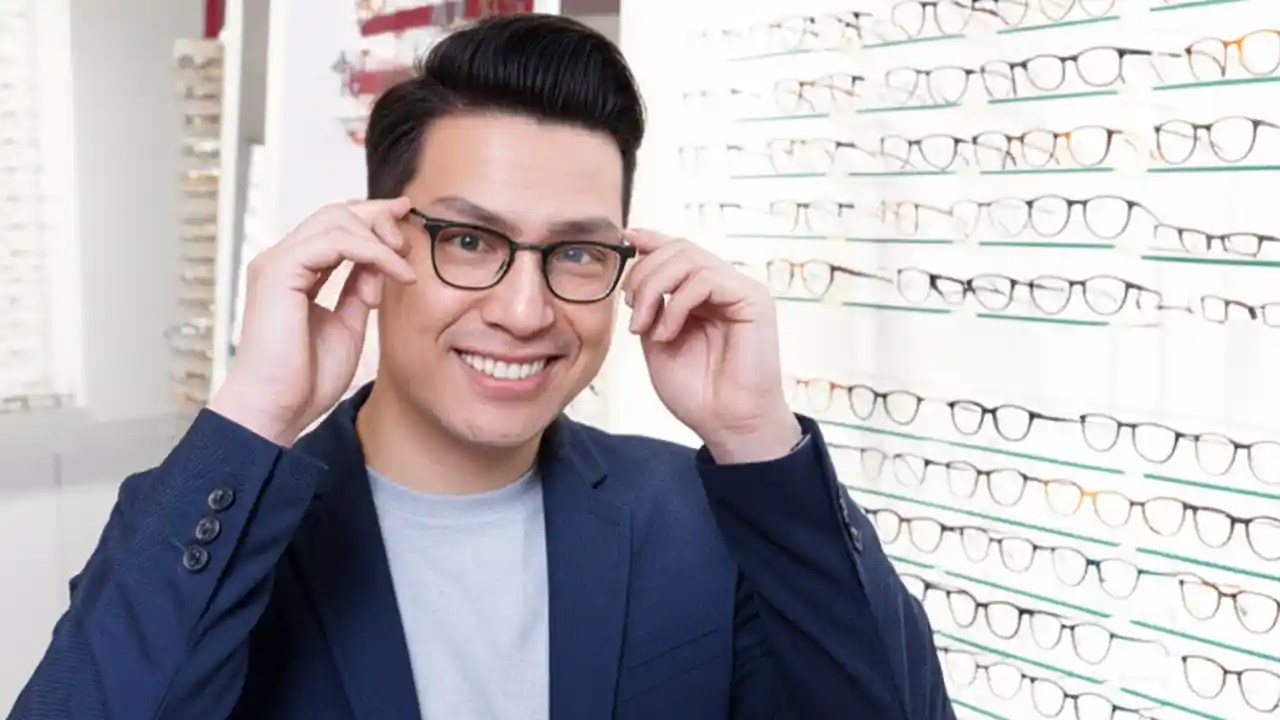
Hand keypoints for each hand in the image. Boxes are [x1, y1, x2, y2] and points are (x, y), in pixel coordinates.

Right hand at [207, 198, 417, 445]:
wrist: (277, 409)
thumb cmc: (306, 379)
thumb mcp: (347, 326)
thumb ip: (359, 291)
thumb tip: (380, 264)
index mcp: (295, 273)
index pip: (335, 227)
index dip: (372, 218)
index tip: (407, 220)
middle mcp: (283, 261)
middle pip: (336, 212)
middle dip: (379, 218)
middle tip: (409, 242)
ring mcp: (277, 263)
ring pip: (336, 219)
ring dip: (379, 237)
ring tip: (404, 267)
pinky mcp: (279, 271)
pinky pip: (335, 241)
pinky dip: (372, 252)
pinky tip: (394, 273)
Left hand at [622, 230, 800, 463]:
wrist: (726, 424)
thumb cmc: (696, 391)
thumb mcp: (657, 339)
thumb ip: (650, 304)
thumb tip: (635, 265)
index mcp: (703, 293)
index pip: (677, 249)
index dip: (649, 240)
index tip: (623, 240)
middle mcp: (724, 286)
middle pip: (678, 248)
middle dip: (643, 275)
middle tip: (632, 313)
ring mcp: (740, 290)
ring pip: (689, 258)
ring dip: (654, 289)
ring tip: (644, 327)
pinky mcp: (754, 301)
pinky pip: (706, 280)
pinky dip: (676, 305)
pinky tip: (667, 334)